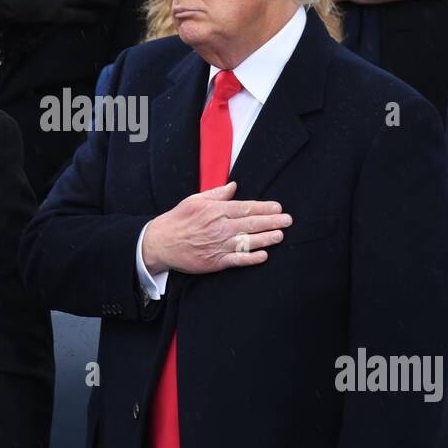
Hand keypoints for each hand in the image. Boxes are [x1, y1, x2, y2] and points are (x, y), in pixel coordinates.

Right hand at [141, 181, 291, 274]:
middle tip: (288, 220)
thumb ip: (216, 193)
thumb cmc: (177, 220)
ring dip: (266, 238)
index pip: (245, 207)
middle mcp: (219, 227)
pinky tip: (264, 255)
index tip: (278, 208)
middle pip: (251, 223)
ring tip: (280, 235)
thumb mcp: (194, 200)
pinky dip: (251, 258)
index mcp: (215, 210)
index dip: (264, 208)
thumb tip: (233, 186)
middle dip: (272, 221)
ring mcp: (218, 245)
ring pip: (248, 241)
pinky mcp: (215, 261)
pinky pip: (238, 259)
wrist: (160, 243)